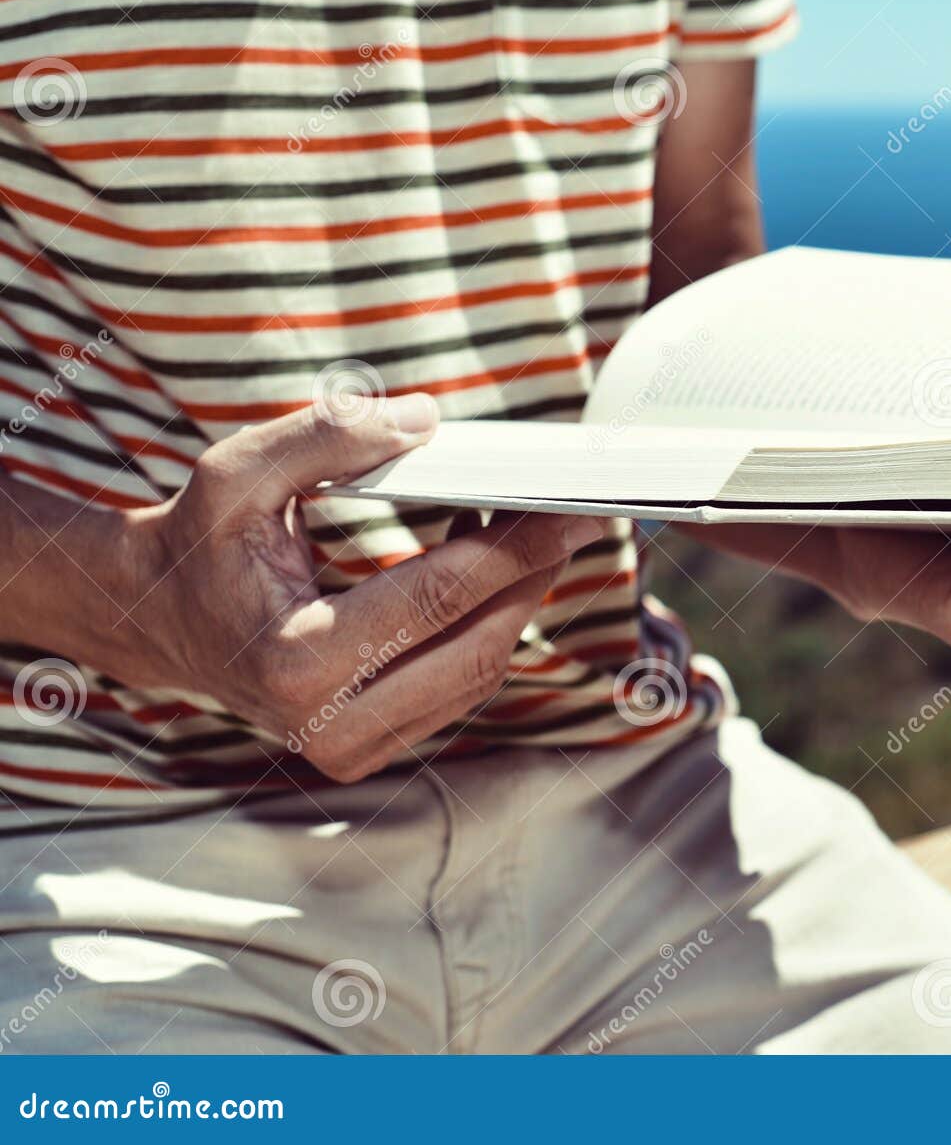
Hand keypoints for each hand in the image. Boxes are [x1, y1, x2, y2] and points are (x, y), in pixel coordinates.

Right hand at [109, 397, 602, 781]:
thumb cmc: (200, 544)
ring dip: (517, 600)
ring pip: (480, 672)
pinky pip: (460, 687)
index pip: (441, 598)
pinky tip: (489, 573)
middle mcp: (329, 724)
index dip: (515, 548)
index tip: (570, 509)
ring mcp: (352, 750)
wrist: (159, 622)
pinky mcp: (371, 751)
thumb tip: (426, 420)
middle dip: (533, 575)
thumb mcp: (238, 473)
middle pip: (478, 643)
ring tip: (526, 531)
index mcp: (297, 661)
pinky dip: (488, 628)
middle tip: (570, 515)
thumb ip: (328, 435)